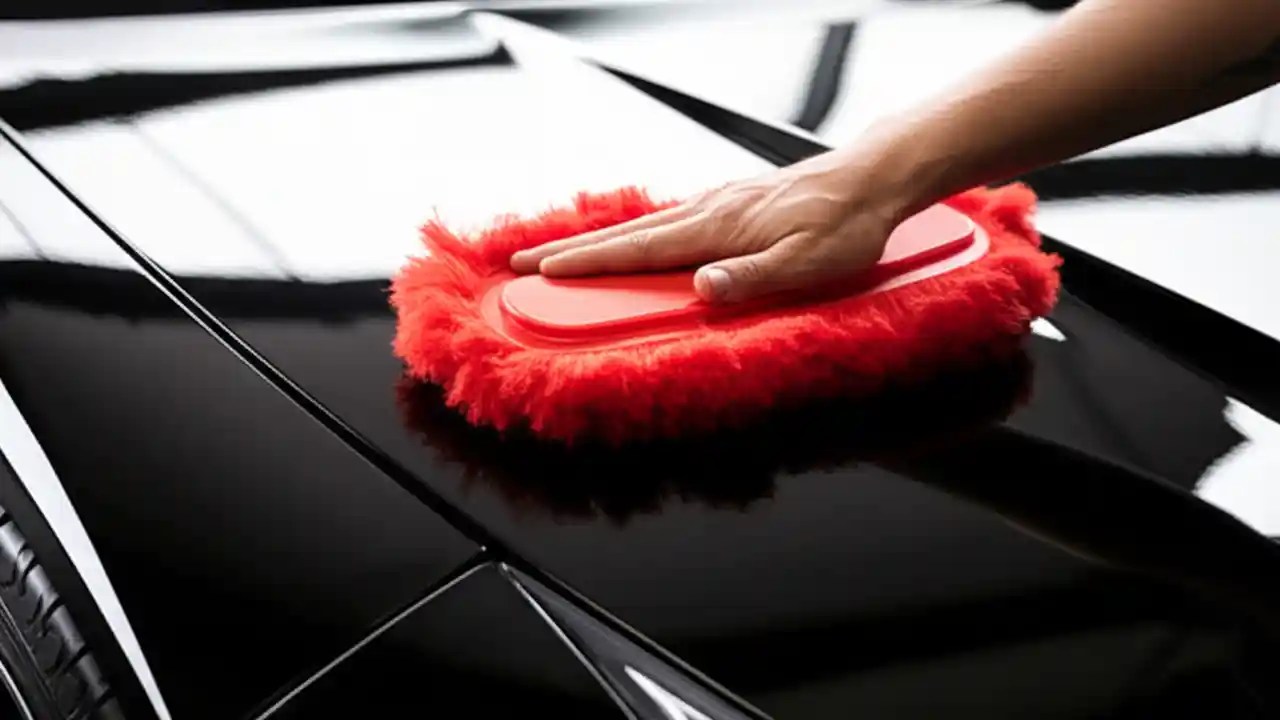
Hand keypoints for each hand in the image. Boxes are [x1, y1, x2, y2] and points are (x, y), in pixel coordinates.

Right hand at [509, 151, 908, 302]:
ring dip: (600, 240)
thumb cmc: (846, 226)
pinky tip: (636, 239)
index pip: (638, 251)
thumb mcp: (809, 263)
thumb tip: (702, 287)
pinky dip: (636, 231)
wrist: (873, 178)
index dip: (587, 263)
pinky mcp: (733, 200)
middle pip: (627, 234)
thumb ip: (753, 277)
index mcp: (719, 231)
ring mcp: (719, 202)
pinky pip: (670, 219)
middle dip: (572, 249)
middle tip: (525, 262)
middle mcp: (710, 211)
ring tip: (565, 254)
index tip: (543, 271)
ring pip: (645, 225)